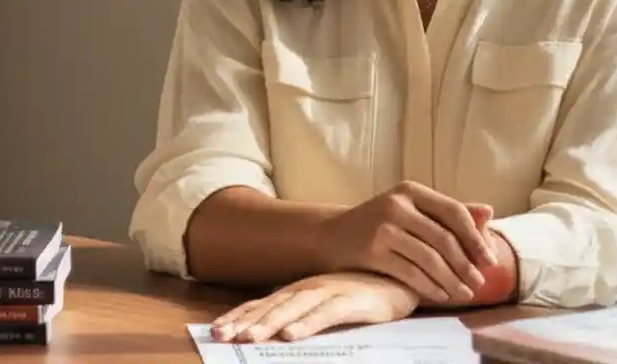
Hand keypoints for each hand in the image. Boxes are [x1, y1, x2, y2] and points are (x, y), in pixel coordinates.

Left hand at [209, 272, 417, 342]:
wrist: (402, 278)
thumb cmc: (362, 292)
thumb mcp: (324, 302)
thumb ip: (300, 312)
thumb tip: (271, 329)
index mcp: (299, 289)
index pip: (262, 303)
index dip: (238, 316)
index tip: (214, 330)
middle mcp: (309, 288)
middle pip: (270, 306)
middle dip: (243, 322)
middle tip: (219, 336)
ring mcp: (330, 292)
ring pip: (293, 309)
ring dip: (268, 323)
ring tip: (248, 338)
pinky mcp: (352, 301)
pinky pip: (325, 314)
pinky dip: (307, 324)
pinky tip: (291, 335)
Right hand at [319, 181, 495, 304]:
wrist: (331, 236)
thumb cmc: (380, 224)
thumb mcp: (412, 211)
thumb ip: (447, 213)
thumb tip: (489, 212)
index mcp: (411, 191)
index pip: (453, 211)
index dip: (475, 237)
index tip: (490, 259)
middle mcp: (397, 205)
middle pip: (444, 237)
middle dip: (466, 264)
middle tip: (480, 283)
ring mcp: (383, 228)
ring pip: (429, 258)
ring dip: (451, 280)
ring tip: (464, 294)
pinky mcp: (372, 251)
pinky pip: (410, 273)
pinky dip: (430, 287)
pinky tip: (441, 296)